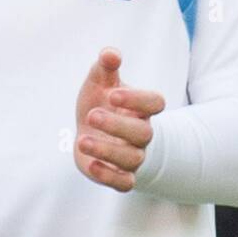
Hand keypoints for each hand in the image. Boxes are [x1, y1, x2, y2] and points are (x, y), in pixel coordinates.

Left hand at [74, 47, 165, 191]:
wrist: (91, 132)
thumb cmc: (100, 102)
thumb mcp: (100, 81)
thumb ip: (105, 66)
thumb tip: (110, 53)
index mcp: (141, 108)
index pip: (155, 102)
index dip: (138, 99)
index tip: (112, 94)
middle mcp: (141, 133)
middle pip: (143, 133)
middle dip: (117, 125)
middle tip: (92, 115)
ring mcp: (133, 156)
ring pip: (132, 159)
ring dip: (107, 150)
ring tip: (82, 140)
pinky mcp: (120, 176)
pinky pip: (124, 183)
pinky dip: (108, 176)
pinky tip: (90, 164)